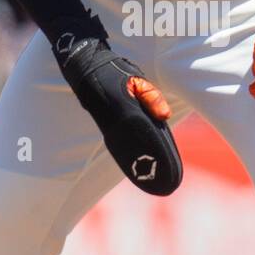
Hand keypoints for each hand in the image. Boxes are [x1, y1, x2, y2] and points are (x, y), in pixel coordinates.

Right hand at [51, 16, 182, 194]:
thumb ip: (150, 96)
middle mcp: (117, 125)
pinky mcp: (107, 131)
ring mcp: (110, 130)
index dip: (161, 154)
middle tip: (170, 185)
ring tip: (159, 185)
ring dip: (142, 171)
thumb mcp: (135, 79)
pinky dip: (130, 165)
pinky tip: (139, 173)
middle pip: (138, 154)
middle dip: (155, 169)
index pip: (148, 137)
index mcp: (126, 111)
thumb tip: (164, 116)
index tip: (170, 167)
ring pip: (128, 156)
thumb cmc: (113, 71)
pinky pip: (119, 152)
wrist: (84, 69)